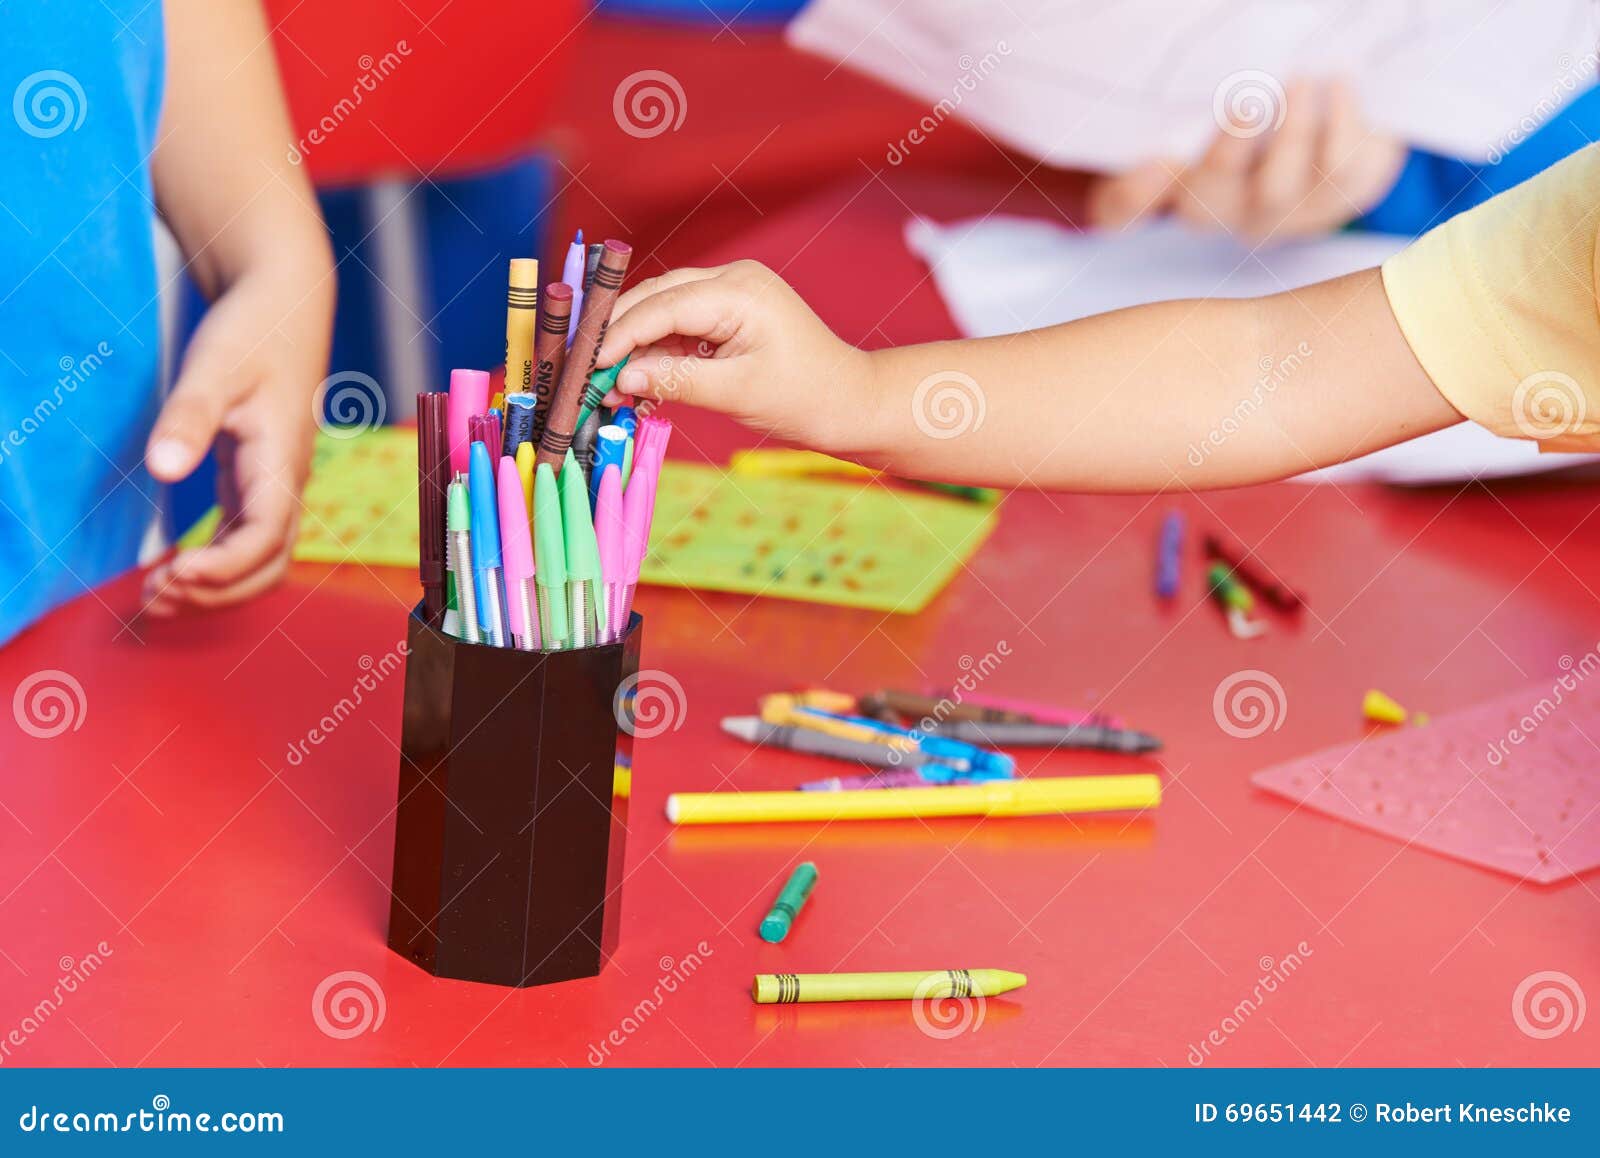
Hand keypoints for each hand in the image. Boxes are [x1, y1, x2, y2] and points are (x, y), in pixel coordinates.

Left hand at [141, 264, 333, 614]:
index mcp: (282, 463)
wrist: (285, 306)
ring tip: (158, 593)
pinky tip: (175, 568)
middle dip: (216, 595)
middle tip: (154, 599)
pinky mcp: (258, 484)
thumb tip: (162, 469)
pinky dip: (214, 566)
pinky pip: (245, 544)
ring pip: (259, 563)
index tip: (175, 574)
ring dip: (215, 589)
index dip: (224, 568)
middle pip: (268, 568)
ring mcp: (275, 488)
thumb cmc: (255, 332)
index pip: (266, 540)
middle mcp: (286, 486)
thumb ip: (188, 419)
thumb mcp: (214, 367)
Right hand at [596, 260, 874, 452]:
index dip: (620, 335)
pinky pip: (681, 322)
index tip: (590, 367)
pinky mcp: (730, 310)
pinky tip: (639, 379)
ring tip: (611, 385)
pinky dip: (658, 350)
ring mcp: (733, 291)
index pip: (663, 306)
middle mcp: (734, 279)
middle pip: (657, 297)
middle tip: (590, 375)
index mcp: (740, 291)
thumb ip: (675, 381)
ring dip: (636, 344)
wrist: (848, 402)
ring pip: (664, 308)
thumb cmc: (804, 397)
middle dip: (620, 335)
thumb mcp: (736, 394)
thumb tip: (621, 378)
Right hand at [1087, 79, 1405, 241]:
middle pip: (1206, 202)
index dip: (1131, 195)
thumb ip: (1182, 94)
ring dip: (1291, 132)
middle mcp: (1221, 209)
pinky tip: (1340, 82)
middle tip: (1245, 103)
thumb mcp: (1202, 99)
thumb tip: (1178, 80)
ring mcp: (1280, 213)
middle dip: (1227, 152)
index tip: (1149, 162)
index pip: (1123, 208)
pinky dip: (1345, 124)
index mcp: (1169, 181)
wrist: (1333, 120)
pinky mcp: (1339, 199)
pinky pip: (1345, 175)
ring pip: (1278, 190)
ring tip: (1302, 79)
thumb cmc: (1251, 102)